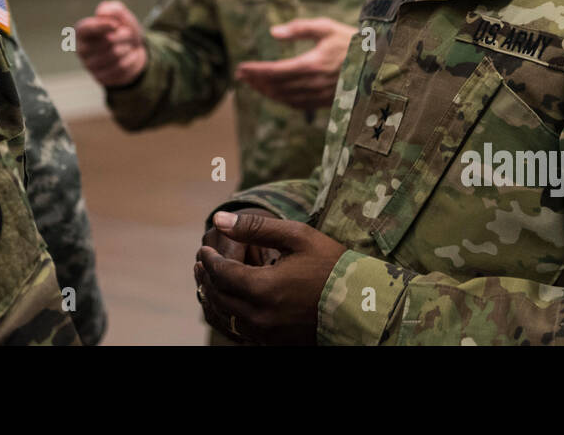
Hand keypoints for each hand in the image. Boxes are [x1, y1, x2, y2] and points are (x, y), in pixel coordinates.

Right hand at [74, 0, 147, 87]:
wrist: (132, 51)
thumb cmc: (122, 30)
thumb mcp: (121, 15)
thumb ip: (112, 9)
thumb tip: (100, 13)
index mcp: (82, 31)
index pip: (86, 28)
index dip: (103, 26)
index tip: (116, 25)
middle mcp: (81, 49)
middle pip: (107, 41)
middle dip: (124, 35)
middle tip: (128, 33)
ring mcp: (89, 65)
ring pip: (115, 55)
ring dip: (128, 47)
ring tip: (128, 45)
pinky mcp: (100, 77)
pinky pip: (120, 68)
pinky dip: (130, 60)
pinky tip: (129, 56)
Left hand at [194, 210, 347, 344]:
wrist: (362, 304)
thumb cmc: (332, 265)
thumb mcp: (297, 237)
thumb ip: (255, 227)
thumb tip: (219, 220)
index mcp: (264, 288)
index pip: (222, 274)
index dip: (209, 260)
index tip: (203, 249)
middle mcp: (261, 316)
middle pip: (219, 297)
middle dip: (206, 279)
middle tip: (201, 263)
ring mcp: (267, 334)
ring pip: (226, 318)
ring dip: (213, 298)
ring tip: (208, 282)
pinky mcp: (275, 343)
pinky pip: (240, 333)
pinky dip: (227, 317)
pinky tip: (228, 304)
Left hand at [234, 17, 354, 109]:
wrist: (379, 62)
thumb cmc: (352, 41)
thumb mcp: (326, 27)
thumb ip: (299, 28)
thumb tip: (274, 32)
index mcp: (312, 64)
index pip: (275, 71)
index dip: (256, 71)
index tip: (241, 68)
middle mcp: (314, 84)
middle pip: (277, 87)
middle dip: (256, 81)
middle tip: (241, 76)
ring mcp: (320, 95)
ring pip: (285, 98)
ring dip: (266, 92)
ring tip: (253, 84)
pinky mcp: (326, 102)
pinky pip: (298, 105)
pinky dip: (282, 100)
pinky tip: (275, 93)